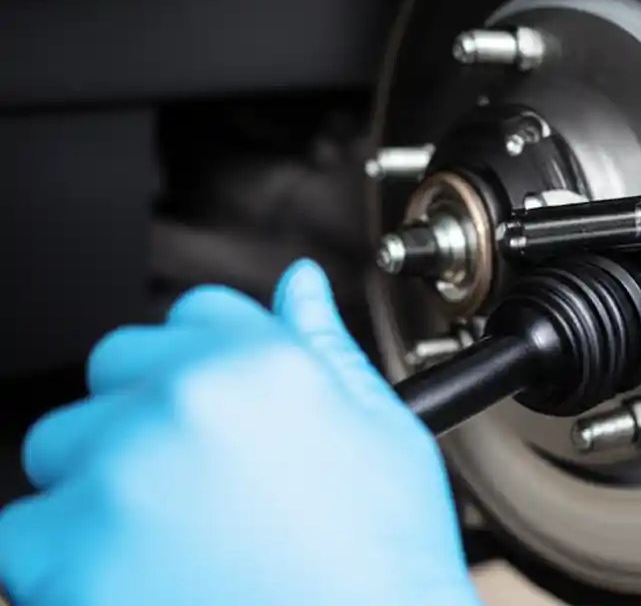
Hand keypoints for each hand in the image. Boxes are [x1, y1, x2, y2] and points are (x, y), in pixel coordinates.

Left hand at [0, 261, 478, 605]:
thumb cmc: (383, 560)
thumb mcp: (380, 434)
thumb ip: (326, 349)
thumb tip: (300, 285)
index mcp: (260, 364)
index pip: (191, 316)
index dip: (205, 368)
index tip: (215, 414)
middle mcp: (180, 404)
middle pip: (112, 375)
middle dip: (141, 419)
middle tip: (192, 490)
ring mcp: (116, 479)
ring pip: (57, 455)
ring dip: (94, 491)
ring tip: (168, 547)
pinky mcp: (66, 560)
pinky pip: (19, 540)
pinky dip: (59, 564)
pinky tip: (137, 583)